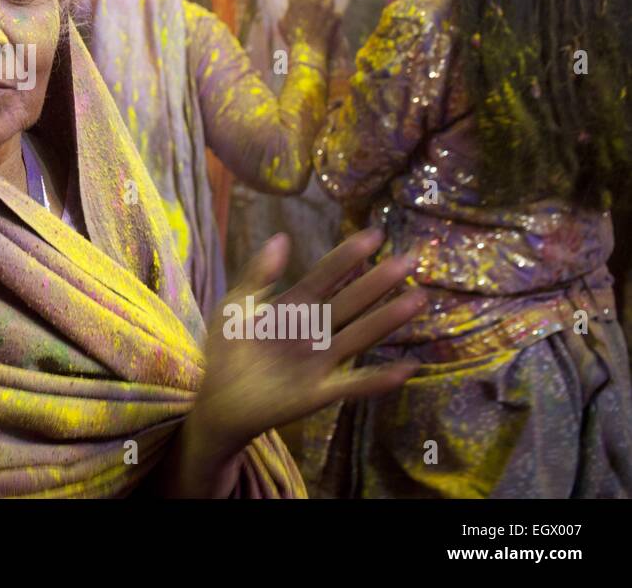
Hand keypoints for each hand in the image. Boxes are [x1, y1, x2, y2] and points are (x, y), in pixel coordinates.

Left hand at [186, 229, 423, 465]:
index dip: (347, 257)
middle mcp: (313, 331)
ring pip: (359, 337)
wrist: (217, 400)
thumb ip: (257, 274)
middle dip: (377, 282)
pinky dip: (379, 379)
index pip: (325, 277)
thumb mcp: (235, 307)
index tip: (374, 235)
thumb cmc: (226, 351)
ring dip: (387, 320)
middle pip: (349, 303)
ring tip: (417, 299)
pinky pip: (354, 385)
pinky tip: (407, 368)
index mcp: (293, 307)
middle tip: (408, 260)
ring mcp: (320, 361)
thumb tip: (281, 236)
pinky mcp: (319, 392)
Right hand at [278, 0, 337, 49]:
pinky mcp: (336, 16)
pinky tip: (330, 20)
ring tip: (323, 8)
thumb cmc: (291, 37)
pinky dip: (333, 16)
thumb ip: (287, 9)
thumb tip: (290, 2)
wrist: (307, 50)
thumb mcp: (282, 22)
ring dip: (326, 3)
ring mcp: (327, 8)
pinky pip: (336, 12)